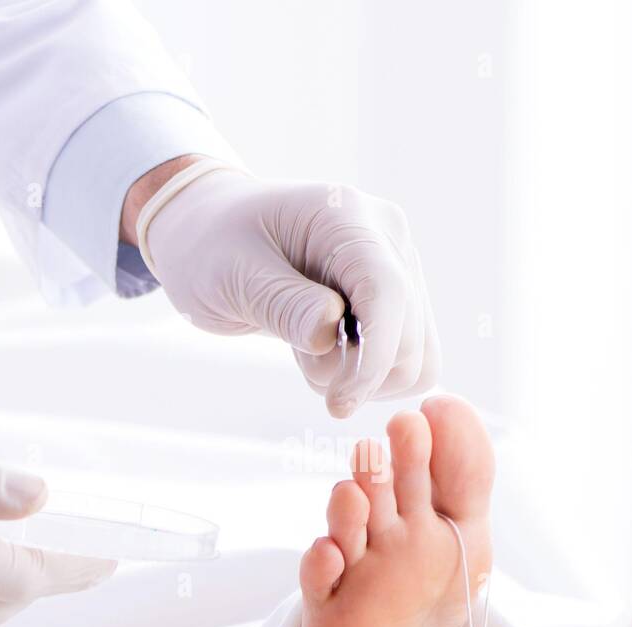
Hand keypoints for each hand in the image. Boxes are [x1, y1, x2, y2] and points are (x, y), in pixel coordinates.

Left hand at [128, 158, 439, 418]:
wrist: (215, 236)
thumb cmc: (213, 247)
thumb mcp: (229, 274)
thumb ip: (281, 303)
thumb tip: (329, 331)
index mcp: (347, 217)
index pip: (386, 292)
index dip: (372, 357)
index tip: (338, 404)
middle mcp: (389, 238)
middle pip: (410, 334)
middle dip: (358, 372)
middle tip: (300, 359)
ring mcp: (401, 268)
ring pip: (418, 357)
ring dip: (366, 378)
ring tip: (311, 353)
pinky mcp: (400, 300)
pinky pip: (410, 360)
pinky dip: (372, 377)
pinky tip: (329, 356)